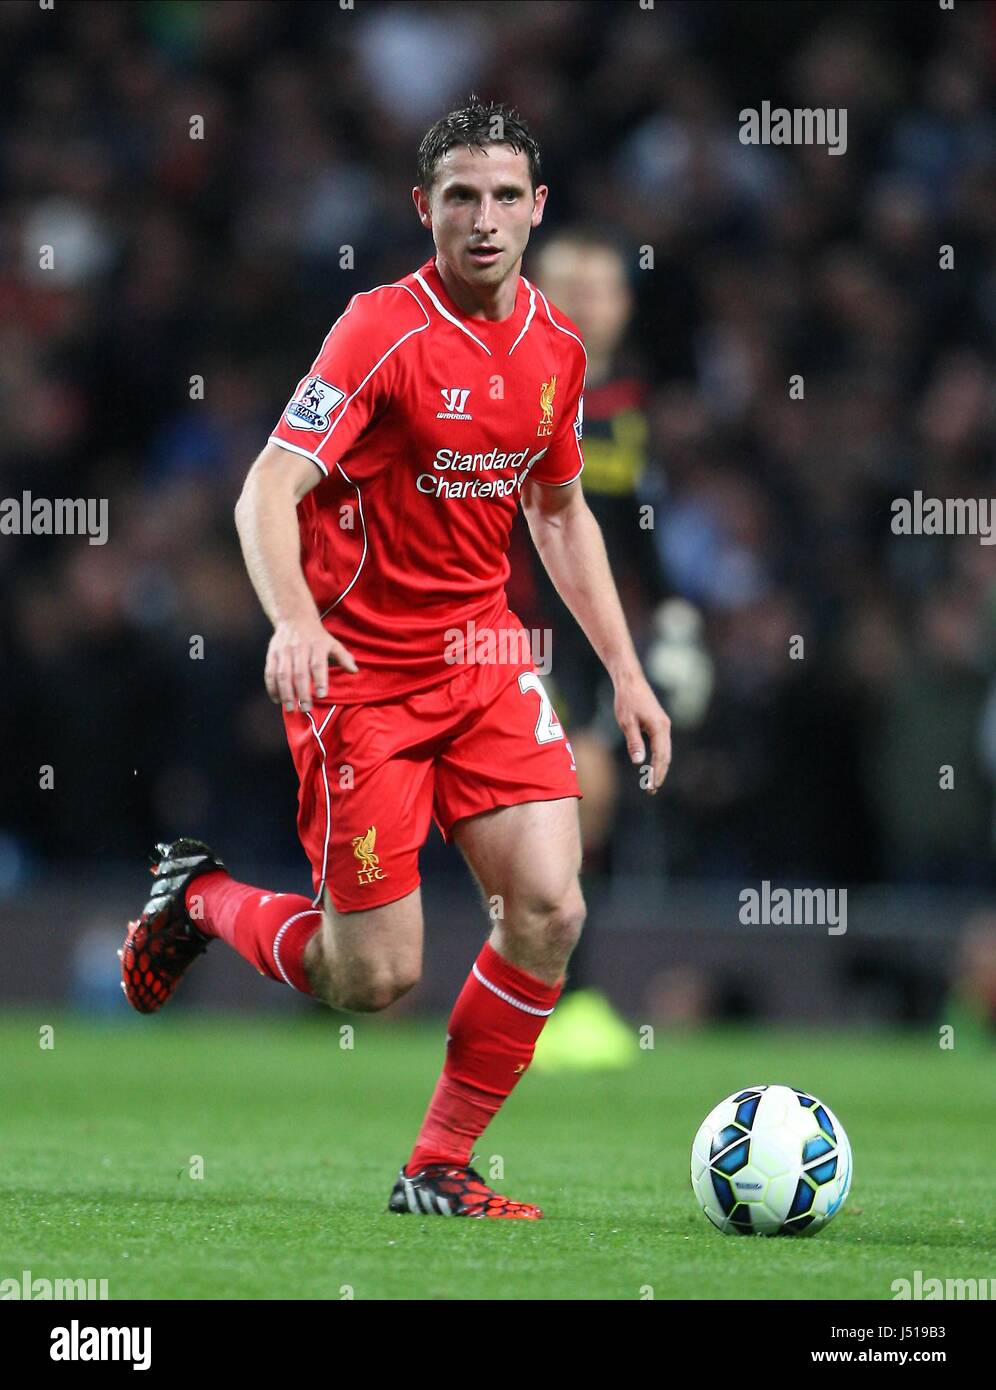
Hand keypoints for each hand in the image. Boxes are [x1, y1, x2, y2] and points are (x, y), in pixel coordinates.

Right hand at [264, 616, 357, 711]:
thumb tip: (354, 671)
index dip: (320, 680)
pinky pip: (270, 672)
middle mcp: (299, 648)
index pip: (317, 664)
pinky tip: (277, 700)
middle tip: (306, 709)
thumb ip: (343, 657)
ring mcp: (284, 651)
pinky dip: (272, 688)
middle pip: (299, 672)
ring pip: (283, 674)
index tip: (322, 695)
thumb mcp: (332, 643)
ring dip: (286, 693)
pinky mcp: (272, 654)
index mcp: (316, 645)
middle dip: (302, 692)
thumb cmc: (316, 636)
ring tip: (290, 708)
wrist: (294, 618)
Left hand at [614, 672, 671, 792]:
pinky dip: (659, 757)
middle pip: (666, 756)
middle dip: (659, 774)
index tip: (651, 787)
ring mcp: (663, 725)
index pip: (660, 756)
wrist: (630, 681)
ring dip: (660, 767)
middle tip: (651, 790)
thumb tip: (639, 762)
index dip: (656, 773)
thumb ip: (634, 742)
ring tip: (652, 782)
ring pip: (665, 751)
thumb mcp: (627, 722)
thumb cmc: (627, 700)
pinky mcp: (659, 723)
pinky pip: (662, 745)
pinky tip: (652, 765)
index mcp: (659, 728)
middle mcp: (665, 727)